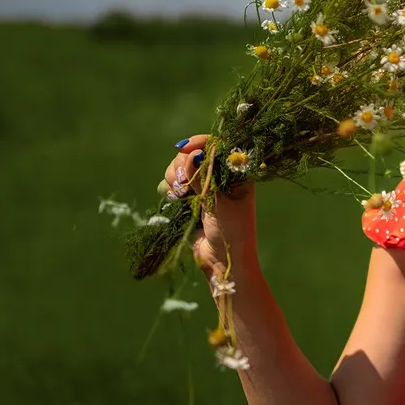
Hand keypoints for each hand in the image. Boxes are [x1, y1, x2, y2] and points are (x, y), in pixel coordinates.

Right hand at [163, 135, 257, 276]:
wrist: (223, 261)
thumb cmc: (231, 232)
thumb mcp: (219, 203)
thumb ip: (204, 179)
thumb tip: (192, 154)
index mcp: (236, 173)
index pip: (216, 145)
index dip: (199, 143)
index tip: (185, 148)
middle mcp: (219, 177)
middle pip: (192, 154)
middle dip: (181, 165)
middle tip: (183, 186)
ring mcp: (203, 187)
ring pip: (179, 168)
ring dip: (174, 178)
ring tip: (180, 196)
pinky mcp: (189, 199)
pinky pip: (172, 184)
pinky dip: (169, 188)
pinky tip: (175, 200)